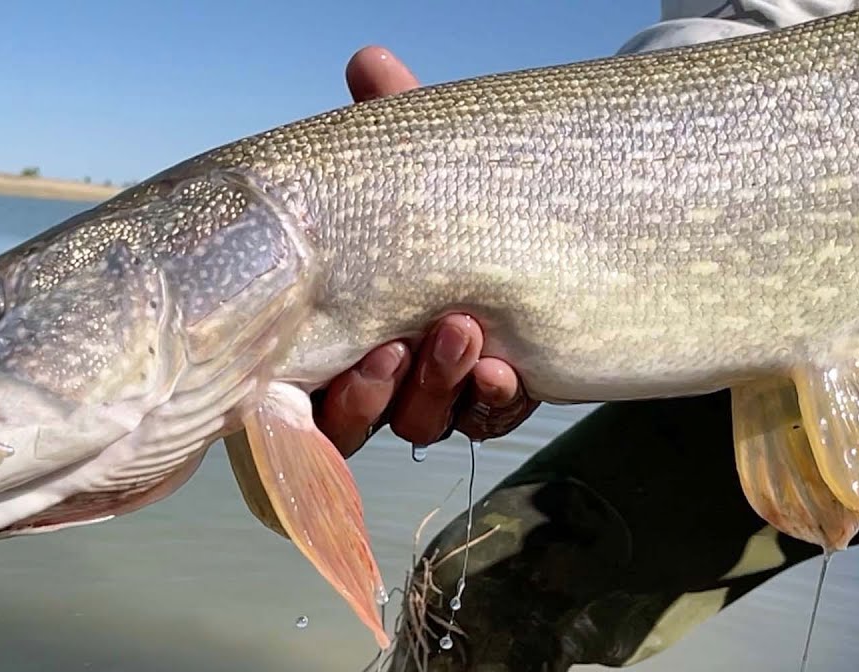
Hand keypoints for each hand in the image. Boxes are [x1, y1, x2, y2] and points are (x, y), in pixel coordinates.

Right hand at [313, 47, 538, 457]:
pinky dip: (494, 401)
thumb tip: (368, 60)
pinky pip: (488, 420)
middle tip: (400, 342)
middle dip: (382, 390)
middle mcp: (385, 374)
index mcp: (345, 330)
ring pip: (423, 423)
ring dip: (438, 387)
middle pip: (363, 419)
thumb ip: (391, 122)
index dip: (333, 386)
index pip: (316, 388)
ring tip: (464, 331)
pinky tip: (509, 373)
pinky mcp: (497, 397)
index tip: (355, 347)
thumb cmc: (456, 195)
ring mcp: (442, 392)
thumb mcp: (423, 164)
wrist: (541, 215)